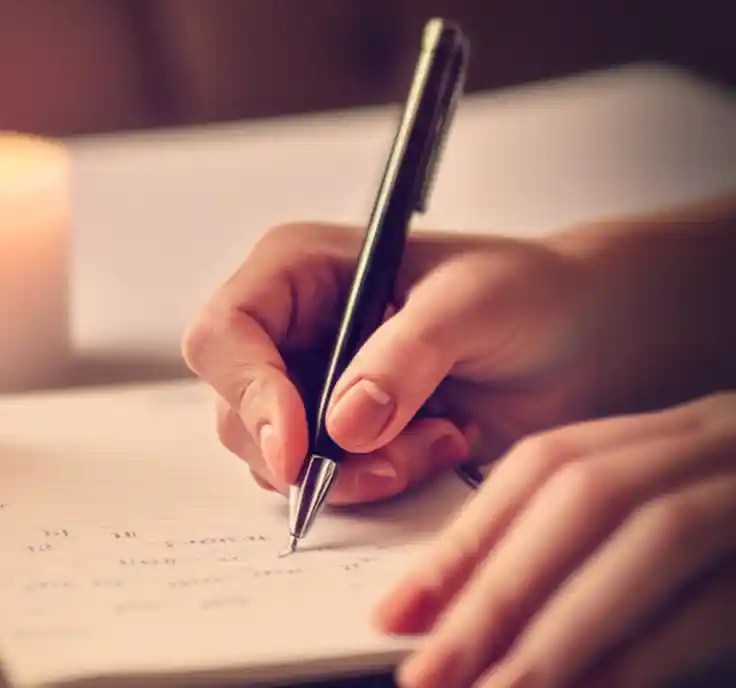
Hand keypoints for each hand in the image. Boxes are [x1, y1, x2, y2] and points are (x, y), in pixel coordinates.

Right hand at [181, 223, 602, 502]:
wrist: (580, 341)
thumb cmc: (529, 294)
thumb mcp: (474, 304)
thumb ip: (405, 357)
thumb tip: (342, 424)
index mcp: (297, 269)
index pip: (224, 332)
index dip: (247, 392)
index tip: (297, 449)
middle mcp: (287, 329)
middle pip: (235, 408)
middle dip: (310, 451)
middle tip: (390, 461)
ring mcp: (307, 386)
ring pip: (275, 458)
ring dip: (358, 472)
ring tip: (440, 436)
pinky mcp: (336, 437)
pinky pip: (323, 485)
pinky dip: (381, 483)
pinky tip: (440, 444)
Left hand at [376, 392, 735, 687]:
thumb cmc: (727, 528)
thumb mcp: (658, 515)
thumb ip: (563, 548)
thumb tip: (442, 612)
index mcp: (663, 432)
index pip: (541, 469)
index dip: (463, 543)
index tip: (394, 614)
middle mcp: (708, 445)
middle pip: (584, 497)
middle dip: (498, 591)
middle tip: (428, 672)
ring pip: (655, 541)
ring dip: (563, 630)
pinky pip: (718, 600)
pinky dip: (644, 657)